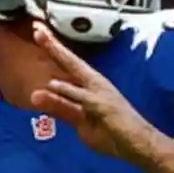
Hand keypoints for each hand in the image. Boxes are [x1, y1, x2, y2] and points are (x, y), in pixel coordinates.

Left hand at [29, 23, 173, 172]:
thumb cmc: (112, 132)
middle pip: (70, 61)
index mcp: (90, 86)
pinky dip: (68, 91)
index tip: (39, 33)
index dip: (54, 49)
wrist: (138, 143)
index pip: (68, 65)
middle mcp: (95, 84)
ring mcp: (99, 93)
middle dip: (53, 44)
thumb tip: (36, 96)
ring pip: (74, 70)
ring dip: (58, 53)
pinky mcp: (102, 106)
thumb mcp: (79, 121)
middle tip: (37, 29)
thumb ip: (59, 107)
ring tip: (41, 37)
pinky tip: (54, 84)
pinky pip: (81, 98)